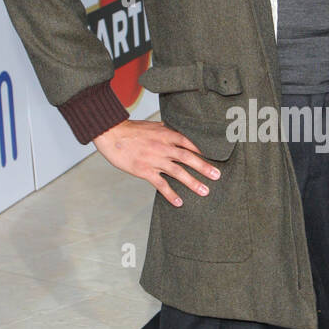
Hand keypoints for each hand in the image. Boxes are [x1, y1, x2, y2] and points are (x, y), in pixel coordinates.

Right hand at [93, 118, 221, 205]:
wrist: (111, 134)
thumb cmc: (131, 130)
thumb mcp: (152, 125)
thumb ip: (165, 130)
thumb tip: (175, 131)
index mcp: (166, 134)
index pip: (189, 143)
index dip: (201, 152)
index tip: (212, 159)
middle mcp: (163, 147)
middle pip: (188, 158)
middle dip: (204, 167)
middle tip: (217, 176)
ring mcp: (155, 159)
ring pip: (178, 172)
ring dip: (193, 183)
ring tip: (204, 191)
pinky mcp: (144, 170)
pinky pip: (161, 184)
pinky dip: (171, 194)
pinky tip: (179, 202)